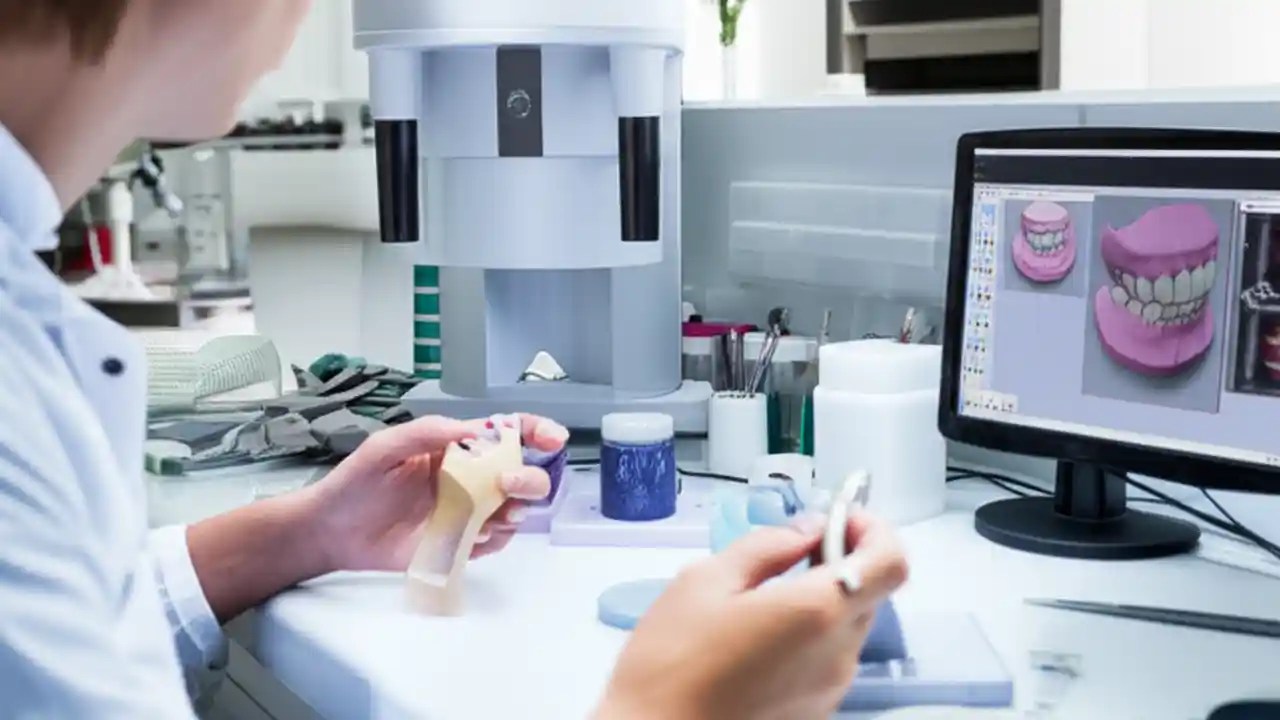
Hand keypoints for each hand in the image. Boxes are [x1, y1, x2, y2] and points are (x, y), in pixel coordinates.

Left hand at [301, 414, 568, 573]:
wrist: (330, 531)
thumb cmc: (356, 483)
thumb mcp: (386, 446)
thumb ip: (429, 431)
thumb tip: (475, 429)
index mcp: (455, 448)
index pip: (505, 434)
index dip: (535, 432)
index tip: (553, 438)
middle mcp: (469, 479)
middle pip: (522, 474)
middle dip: (530, 476)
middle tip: (509, 481)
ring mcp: (466, 513)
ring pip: (514, 510)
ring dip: (516, 509)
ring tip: (494, 514)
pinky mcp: (458, 545)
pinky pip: (493, 543)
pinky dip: (495, 539)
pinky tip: (475, 536)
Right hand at [596, 513, 907, 719]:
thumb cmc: (670, 665)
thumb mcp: (705, 581)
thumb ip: (766, 546)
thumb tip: (807, 529)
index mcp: (815, 612)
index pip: (889, 561)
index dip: (873, 529)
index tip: (839, 518)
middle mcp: (836, 653)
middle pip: (872, 591)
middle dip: (844, 558)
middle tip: (797, 547)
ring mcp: (829, 688)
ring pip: (850, 624)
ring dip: (826, 597)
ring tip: (768, 592)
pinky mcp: (814, 710)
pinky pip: (830, 657)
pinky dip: (811, 633)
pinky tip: (762, 632)